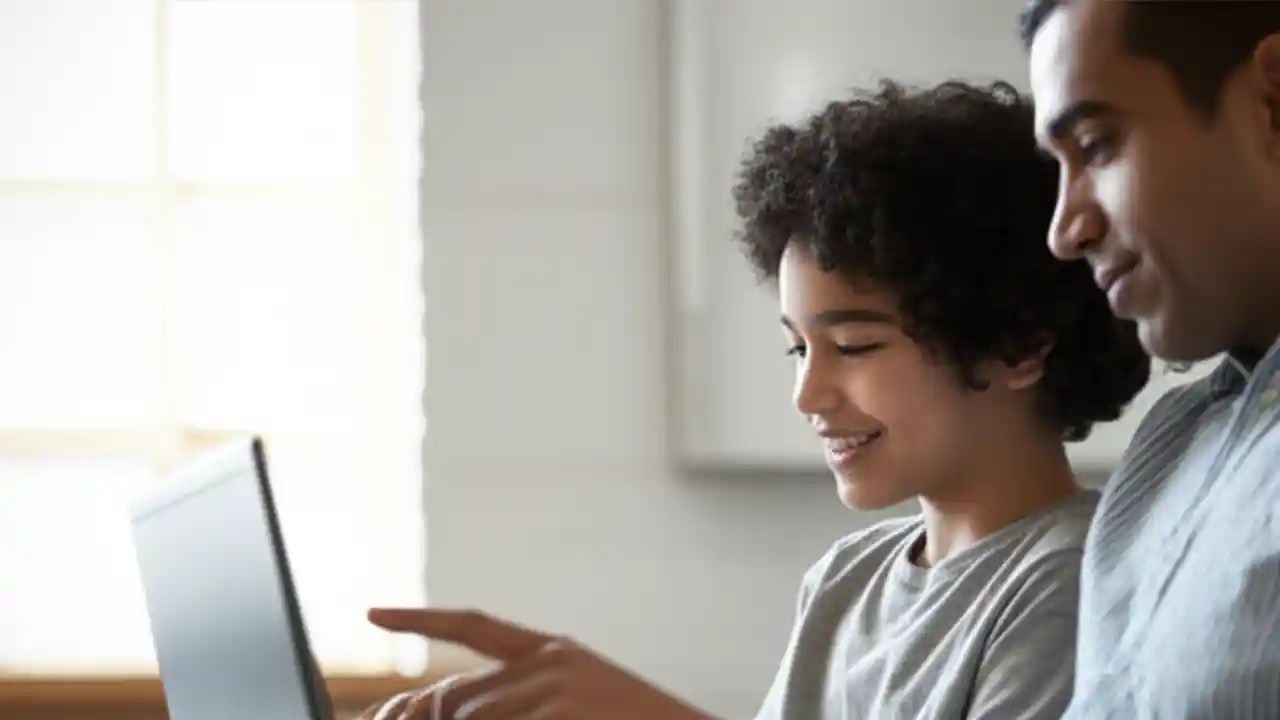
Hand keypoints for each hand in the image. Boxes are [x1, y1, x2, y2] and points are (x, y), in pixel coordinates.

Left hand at [362, 607, 714, 719]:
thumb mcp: (577, 704)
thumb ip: (522, 698)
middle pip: (454, 695)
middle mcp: (551, 661)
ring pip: (469, 718)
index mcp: (556, 653)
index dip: (420, 620)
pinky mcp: (562, 710)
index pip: (474, 626)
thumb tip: (454, 709)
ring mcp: (557, 686)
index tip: (372, 612)